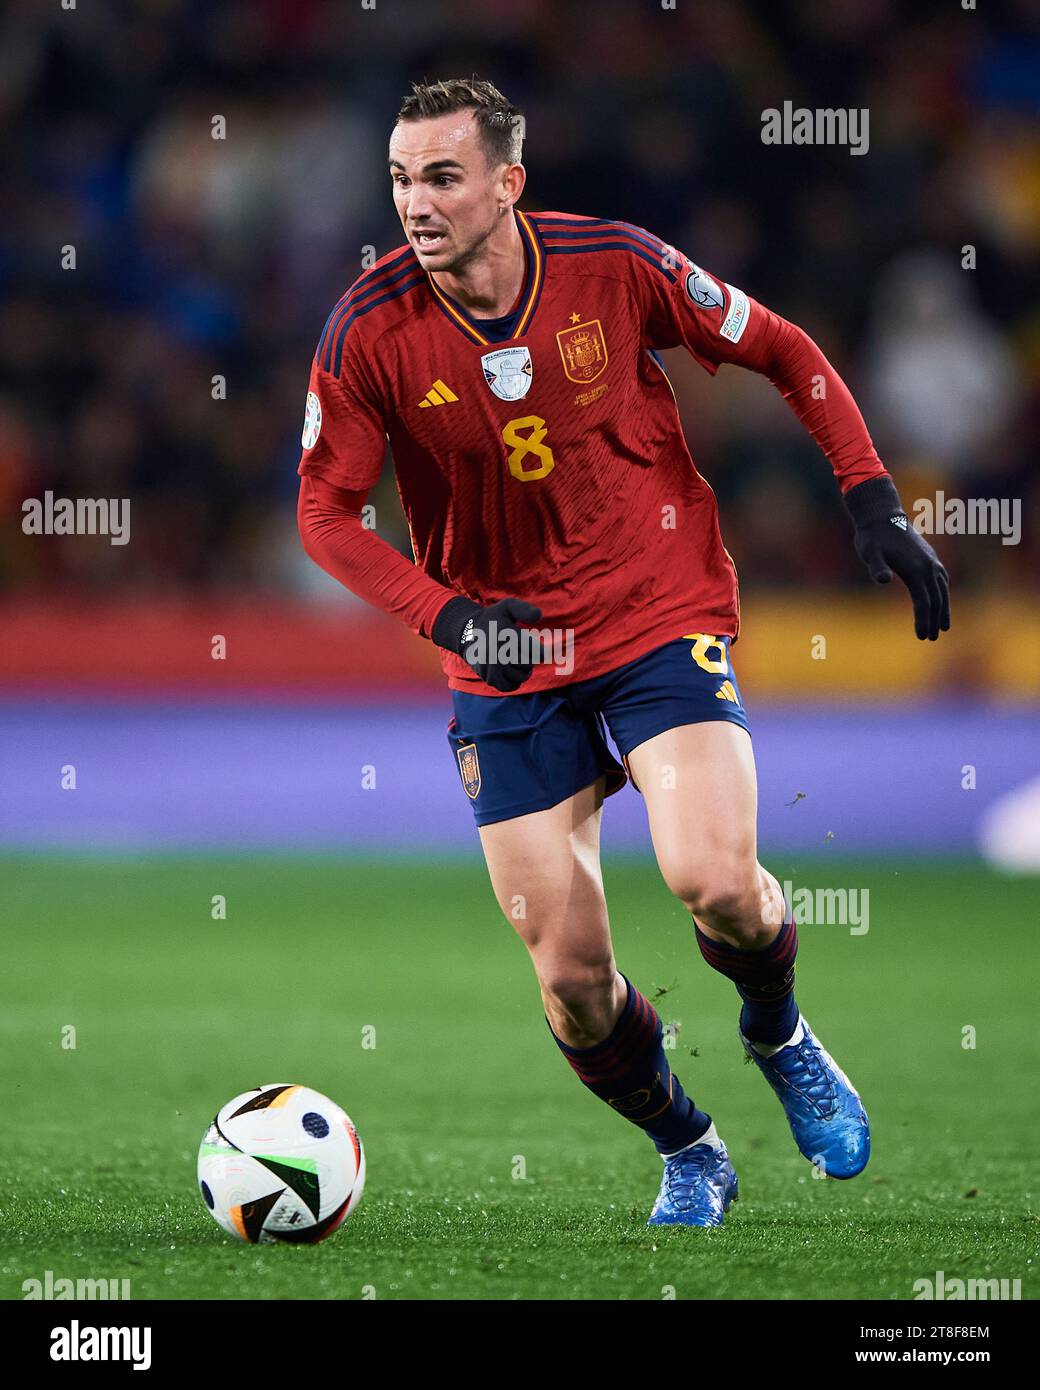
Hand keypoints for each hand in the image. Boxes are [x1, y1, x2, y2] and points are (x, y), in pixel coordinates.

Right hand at [432, 595, 545, 690]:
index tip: (534, 646)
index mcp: (505, 634)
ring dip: (523, 671)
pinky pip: (510, 686)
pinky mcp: (488, 678)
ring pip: (521, 677)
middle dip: (529, 659)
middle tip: (521, 651)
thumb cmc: (493, 619)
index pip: (536, 652)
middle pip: (528, 665)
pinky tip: (511, 671)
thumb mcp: (508, 607)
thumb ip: (524, 609)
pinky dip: (514, 681)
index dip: (540, 650)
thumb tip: (539, 616)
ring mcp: (491, 667)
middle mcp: (497, 651)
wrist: (467, 633)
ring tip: (517, 661)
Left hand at [845, 476, 950, 640]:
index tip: (922, 636)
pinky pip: (942, 580)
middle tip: (931, 638)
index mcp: (915, 569)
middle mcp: (928, 566)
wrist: (882, 516)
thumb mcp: (869, 552)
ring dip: (943, 609)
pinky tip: (941, 601)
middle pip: (936, 599)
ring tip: (943, 627)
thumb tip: (882, 580)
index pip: (923, 602)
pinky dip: (943, 593)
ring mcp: (932, 561)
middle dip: (934, 620)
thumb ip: (876, 566)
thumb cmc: (872, 537)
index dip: (923, 620)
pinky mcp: (930, 557)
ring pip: (942, 590)